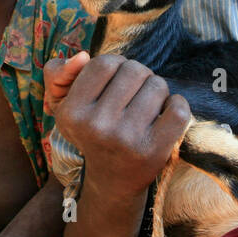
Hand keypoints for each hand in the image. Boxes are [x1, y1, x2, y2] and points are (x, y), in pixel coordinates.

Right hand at [45, 52, 190, 198]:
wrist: (111, 180)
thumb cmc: (89, 132)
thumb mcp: (63, 105)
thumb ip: (59, 73)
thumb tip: (82, 55)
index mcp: (72, 113)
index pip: (104, 63)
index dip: (115, 66)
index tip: (115, 81)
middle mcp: (97, 126)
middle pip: (134, 70)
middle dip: (139, 75)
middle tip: (133, 93)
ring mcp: (127, 140)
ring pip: (158, 85)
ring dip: (157, 91)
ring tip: (146, 107)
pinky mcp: (154, 151)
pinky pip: (178, 108)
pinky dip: (176, 105)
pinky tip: (165, 114)